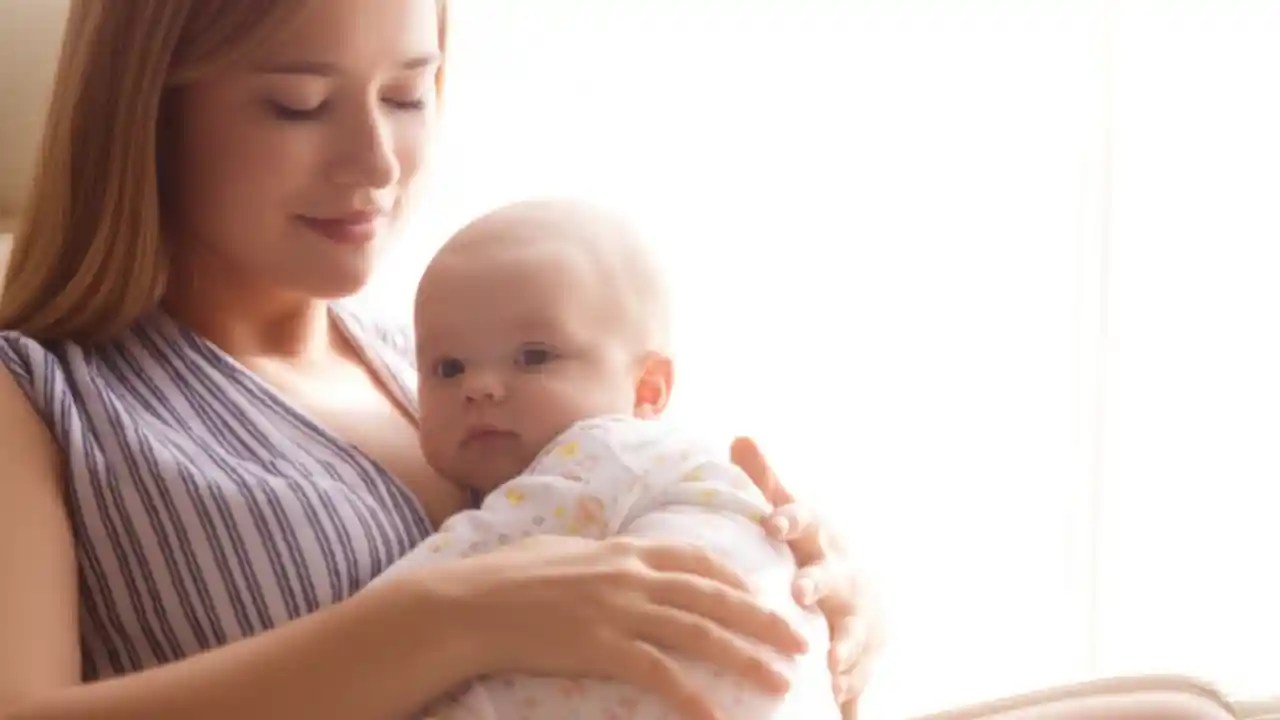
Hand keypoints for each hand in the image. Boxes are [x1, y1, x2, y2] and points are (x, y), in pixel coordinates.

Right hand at [431, 534, 810, 719]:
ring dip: (746, 658)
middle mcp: (631, 576)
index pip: (696, 560)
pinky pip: (659, 675)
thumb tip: (612, 555)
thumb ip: (598, 556)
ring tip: (782, 680)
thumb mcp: (561, 551)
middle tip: (800, 639)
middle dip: (762, 619)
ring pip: (700, 634)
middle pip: (713, 597)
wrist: (470, 605)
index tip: (763, 595)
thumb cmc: (506, 577)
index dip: (735, 580)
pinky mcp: (601, 648)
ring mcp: (618, 612)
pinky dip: (692, 696)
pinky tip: (717, 717)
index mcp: (624, 551)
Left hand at [731, 437, 884, 719]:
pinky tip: (840, 708)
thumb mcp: (793, 513)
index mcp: (819, 539)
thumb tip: (740, 436)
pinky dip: (852, 695)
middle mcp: (842, 576)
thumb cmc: (813, 548)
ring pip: (853, 633)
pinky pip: (859, 679)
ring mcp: (857, 617)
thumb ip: (766, 481)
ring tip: (830, 667)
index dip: (791, 520)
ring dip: (843, 649)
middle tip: (801, 592)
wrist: (865, 593)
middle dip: (818, 584)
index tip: (773, 523)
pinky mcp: (862, 657)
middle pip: (832, 579)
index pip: (805, 522)